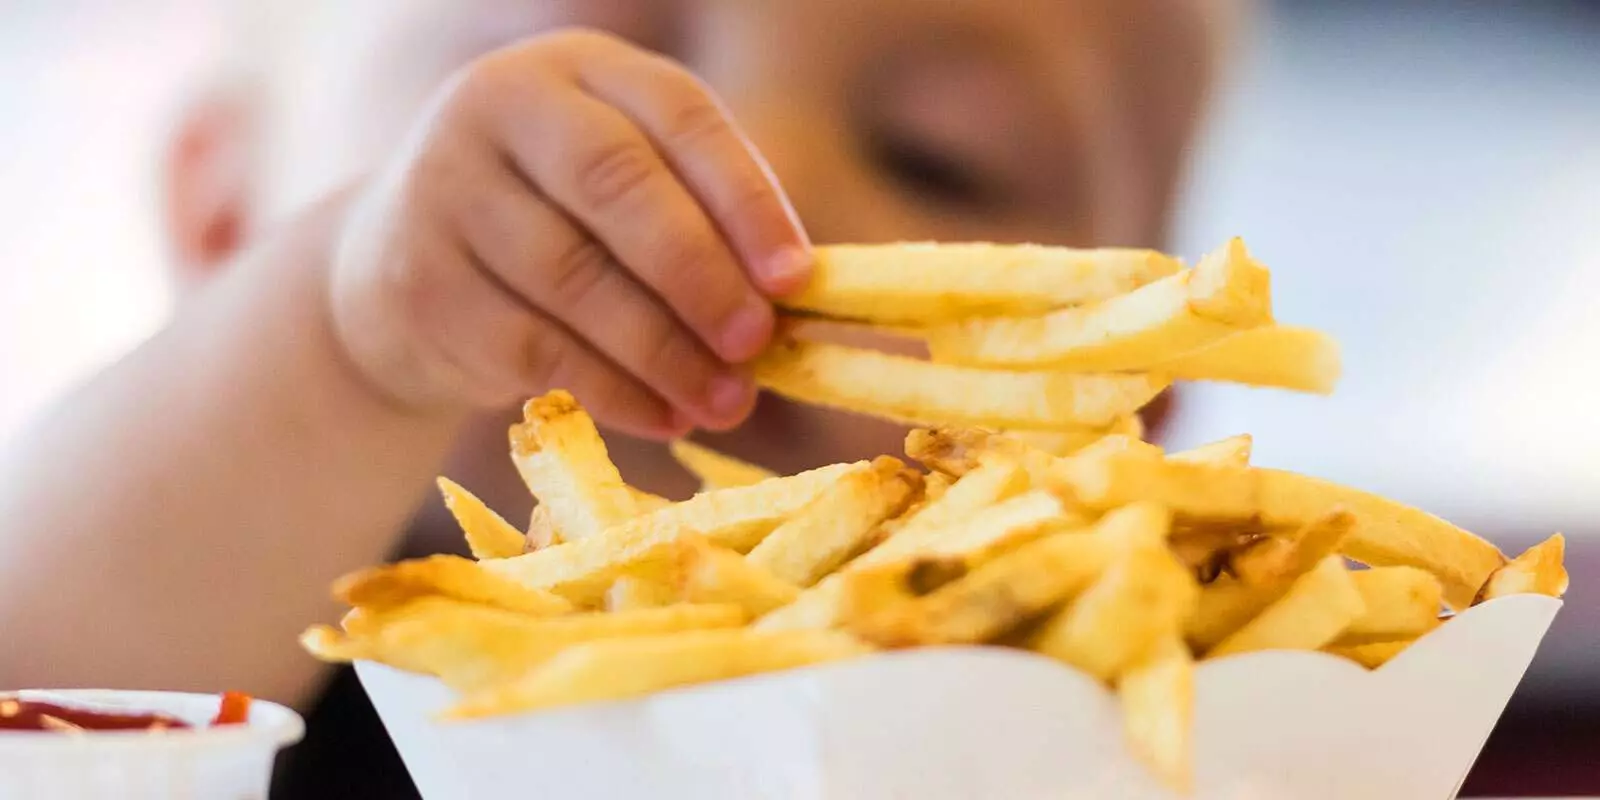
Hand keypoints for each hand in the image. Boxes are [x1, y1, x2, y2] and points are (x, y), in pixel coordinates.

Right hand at [329, 29, 810, 437]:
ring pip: (574, 277)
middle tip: (757, 343)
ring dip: (664, 351)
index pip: (677, 113)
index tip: (795, 276)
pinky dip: (613, 390)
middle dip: (700, 272)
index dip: (744, 197)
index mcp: (576, 67)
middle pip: (615, 183)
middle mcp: (500, 107)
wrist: (397, 260)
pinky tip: (664, 418)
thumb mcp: (617, 184)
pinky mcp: (424, 285)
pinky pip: (534, 347)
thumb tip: (791, 300)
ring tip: (726, 401)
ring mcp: (447, 191)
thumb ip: (699, 216)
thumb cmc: (554, 217)